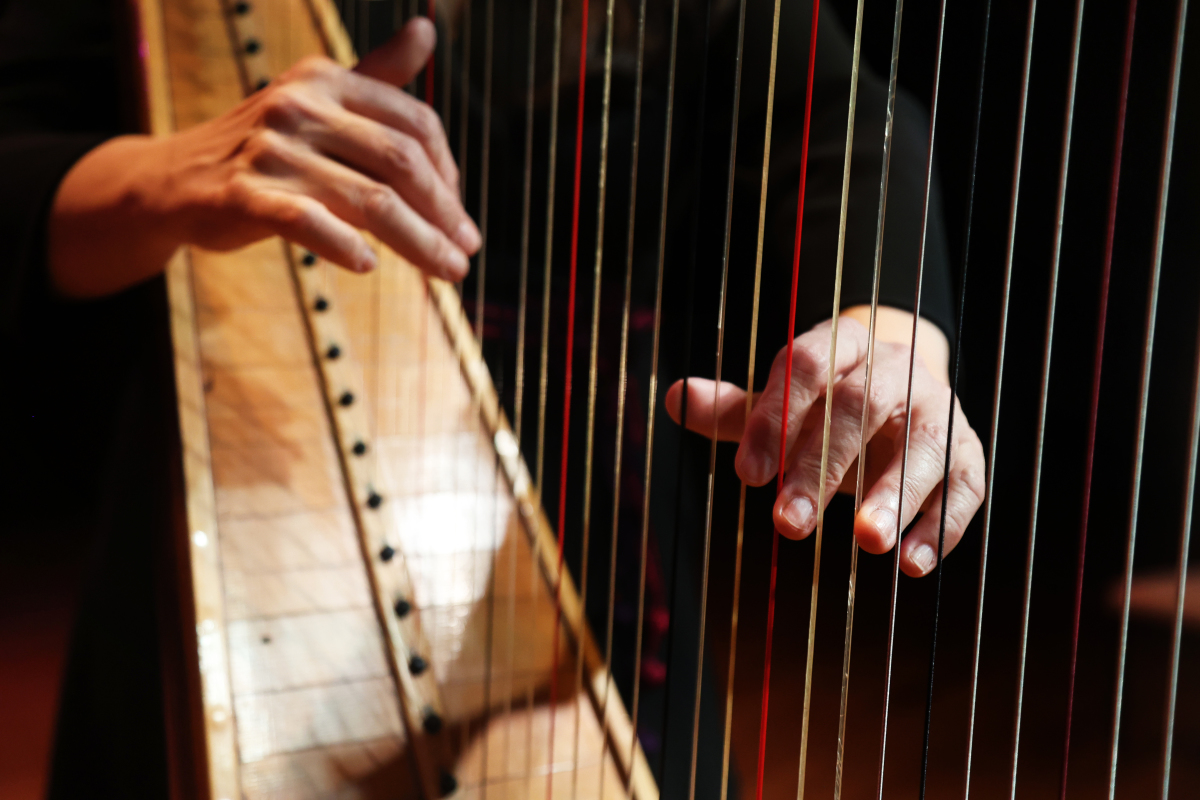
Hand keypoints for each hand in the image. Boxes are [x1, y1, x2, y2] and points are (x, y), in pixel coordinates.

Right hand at [50, 18, 477, 297]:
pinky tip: (368, 265)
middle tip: (467, 250)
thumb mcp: (318, 100)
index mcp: (325, 79)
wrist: (173, 179)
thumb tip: (427, 30)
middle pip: (401, 163)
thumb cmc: (263, 146)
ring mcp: (270, 150)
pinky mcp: (243, 195)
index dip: (450, 172)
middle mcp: (299, 105)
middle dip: (444, 213)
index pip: (415, 124)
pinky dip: (345, 246)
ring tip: (446, 271)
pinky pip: (309, 222)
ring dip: (419, 243)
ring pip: (371, 202)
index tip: (459, 214)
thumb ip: (376, 75)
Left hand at [665, 308, 984, 576]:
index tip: (746, 477)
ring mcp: (937, 408)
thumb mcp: (777, 404)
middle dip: (824, 466)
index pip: (806, 365)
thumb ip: (734, 410)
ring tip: (865, 542)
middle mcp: (894, 368)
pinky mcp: (968, 452)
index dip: (775, 417)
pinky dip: (943, 525)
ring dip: (895, 493)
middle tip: (789, 524)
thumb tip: (676, 399)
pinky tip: (911, 564)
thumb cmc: (823, 407)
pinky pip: (964, 485)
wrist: (899, 393)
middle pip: (861, 407)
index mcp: (840, 345)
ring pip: (923, 444)